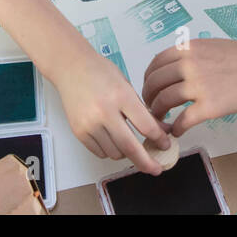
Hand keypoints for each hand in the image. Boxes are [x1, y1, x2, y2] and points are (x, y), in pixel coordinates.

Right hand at [51, 46, 174, 173]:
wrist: (71, 68)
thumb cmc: (100, 72)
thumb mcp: (126, 86)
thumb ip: (143, 110)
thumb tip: (161, 132)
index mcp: (121, 96)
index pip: (146, 126)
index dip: (160, 139)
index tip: (166, 145)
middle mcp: (104, 112)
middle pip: (130, 147)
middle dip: (146, 162)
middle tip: (156, 168)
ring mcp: (89, 124)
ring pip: (115, 153)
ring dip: (126, 153)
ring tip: (129, 142)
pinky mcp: (79, 132)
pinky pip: (100, 152)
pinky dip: (110, 151)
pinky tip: (113, 140)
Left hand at [141, 39, 236, 133]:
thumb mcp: (215, 46)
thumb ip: (193, 54)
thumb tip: (176, 64)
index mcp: (190, 48)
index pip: (156, 62)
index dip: (148, 77)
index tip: (149, 87)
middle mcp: (190, 64)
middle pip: (155, 82)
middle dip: (148, 97)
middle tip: (151, 106)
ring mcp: (199, 85)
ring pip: (163, 101)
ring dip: (157, 114)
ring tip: (160, 121)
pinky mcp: (209, 106)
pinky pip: (182, 120)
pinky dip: (175, 128)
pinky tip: (177, 131)